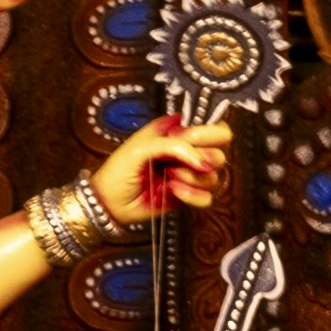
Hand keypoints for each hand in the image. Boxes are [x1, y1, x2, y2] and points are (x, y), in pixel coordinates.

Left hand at [111, 114, 234, 221]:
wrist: (109, 202)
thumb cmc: (120, 168)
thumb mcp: (142, 147)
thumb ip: (174, 146)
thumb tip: (203, 162)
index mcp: (179, 132)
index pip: (214, 128)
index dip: (207, 134)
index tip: (188, 140)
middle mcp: (189, 152)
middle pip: (221, 152)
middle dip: (203, 159)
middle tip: (179, 164)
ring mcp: (190, 175)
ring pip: (214, 177)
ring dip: (192, 178)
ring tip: (169, 178)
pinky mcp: (189, 196)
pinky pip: (207, 197)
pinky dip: (193, 196)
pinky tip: (173, 192)